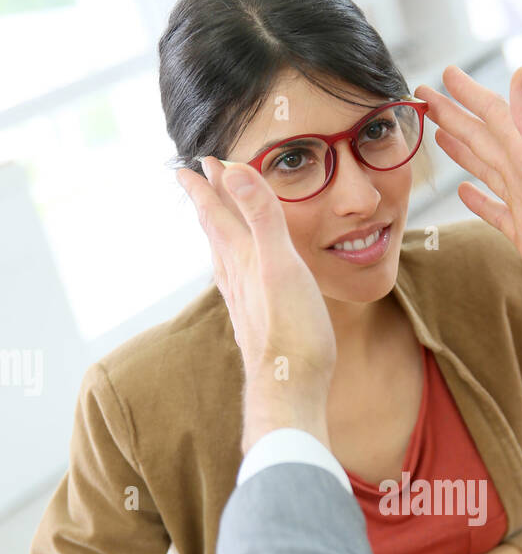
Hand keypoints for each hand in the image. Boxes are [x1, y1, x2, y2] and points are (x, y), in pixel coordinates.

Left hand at [176, 158, 335, 451]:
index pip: (218, 213)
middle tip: (196, 181)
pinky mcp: (255, 326)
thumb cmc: (293, 333)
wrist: (290, 390)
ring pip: (223, 260)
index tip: (198, 163)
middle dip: (208, 204)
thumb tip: (232, 169)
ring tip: (212, 223)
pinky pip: (236, 286)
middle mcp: (236, 280)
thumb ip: (261, 215)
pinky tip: (236, 281)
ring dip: (217, 235)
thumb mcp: (281, 264)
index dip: (209, 186)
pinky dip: (233, 269)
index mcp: (243, 259)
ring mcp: (243, 305)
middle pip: (216, 233)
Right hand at [415, 66, 521, 345]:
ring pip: (485, 167)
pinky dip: (476, 199)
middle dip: (454, 115)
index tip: (444, 74)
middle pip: (483, 137)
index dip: (469, 95)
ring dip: (462, 149)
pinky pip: (493, 210)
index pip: (494, 115)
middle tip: (424, 96)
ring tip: (438, 132)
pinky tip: (463, 191)